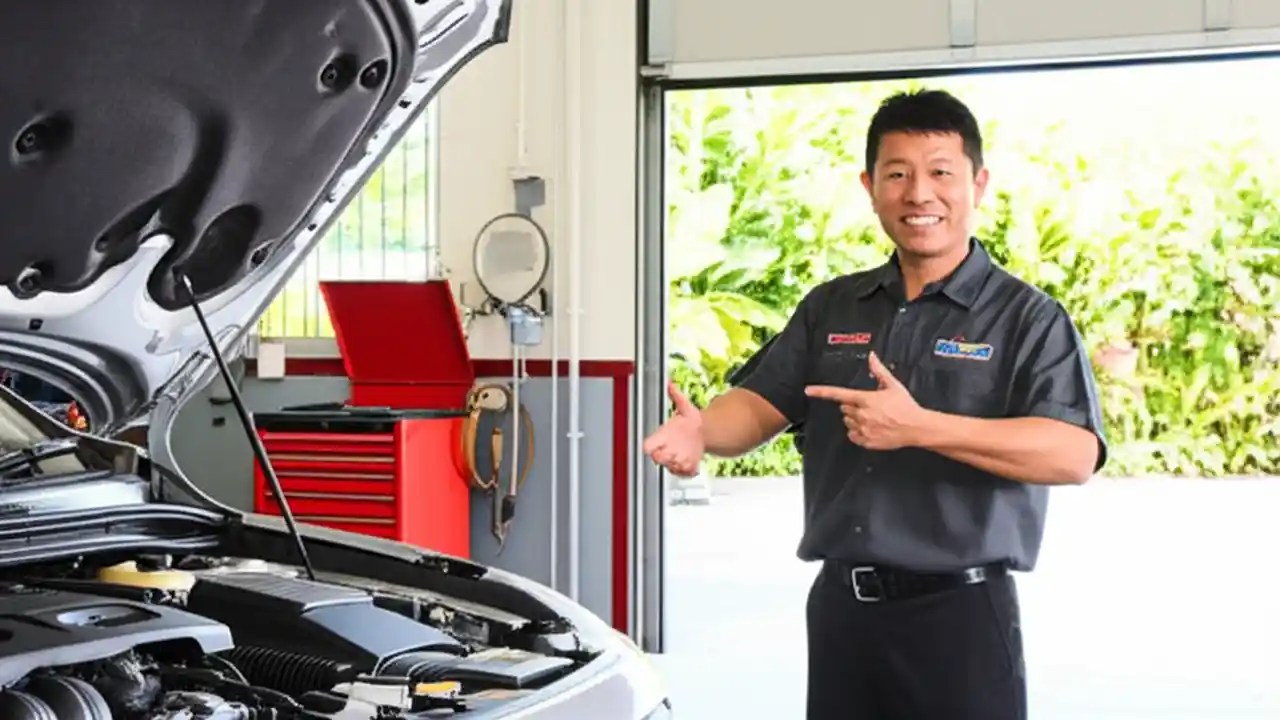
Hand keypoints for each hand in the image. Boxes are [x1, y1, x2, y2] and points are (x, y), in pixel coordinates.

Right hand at [642, 381, 704, 477]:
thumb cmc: (689, 421)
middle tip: (676, 450)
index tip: (660, 443)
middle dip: (666, 456)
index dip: (651, 447)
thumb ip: (677, 396)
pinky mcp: (685, 467)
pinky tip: (694, 463)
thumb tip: (670, 384)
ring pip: (672, 467)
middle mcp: (666, 450)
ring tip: (687, 455)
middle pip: (658, 459)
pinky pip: (684, 473)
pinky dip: (689, 471)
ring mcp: (674, 460)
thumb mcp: (685, 407)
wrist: (703, 433)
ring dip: (679, 463)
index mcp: (661, 437)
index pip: (647, 446)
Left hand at [805, 352, 928, 449]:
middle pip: (844, 408)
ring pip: (847, 422)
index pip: (839, 394)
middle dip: (852, 406)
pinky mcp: (866, 441)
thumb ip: (879, 371)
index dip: (821, 392)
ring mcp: (863, 429)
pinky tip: (870, 428)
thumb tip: (871, 356)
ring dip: (854, 419)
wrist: (916, 427)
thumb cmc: (905, 406)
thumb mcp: (893, 385)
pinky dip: (857, 432)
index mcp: (866, 399)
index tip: (808, 390)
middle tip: (868, 405)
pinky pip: (852, 436)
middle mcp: (862, 414)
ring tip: (871, 417)